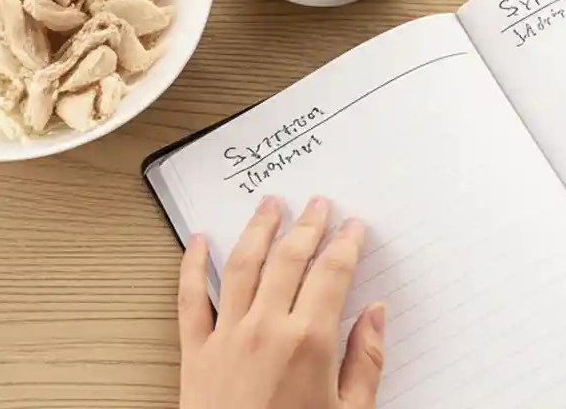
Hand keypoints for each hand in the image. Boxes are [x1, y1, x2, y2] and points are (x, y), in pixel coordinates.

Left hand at [178, 196, 385, 408]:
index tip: (353, 227)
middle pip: (290, 258)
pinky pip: (190, 297)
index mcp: (310, 342)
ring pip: (242, 264)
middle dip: (308, 225)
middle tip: (318, 204)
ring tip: (270, 205)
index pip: (333, 273)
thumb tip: (375, 315)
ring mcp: (227, 337)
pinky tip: (197, 241)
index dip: (346, 243)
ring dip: (258, 228)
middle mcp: (267, 329)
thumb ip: (365, 362)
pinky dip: (191, 264)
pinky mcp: (195, 353)